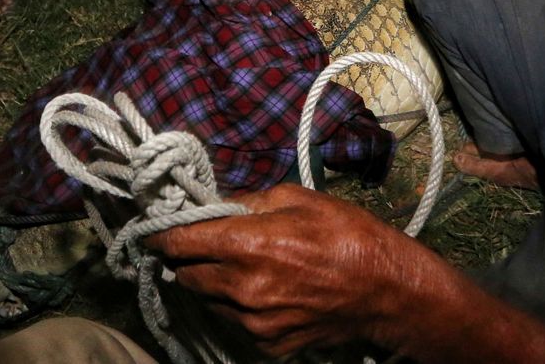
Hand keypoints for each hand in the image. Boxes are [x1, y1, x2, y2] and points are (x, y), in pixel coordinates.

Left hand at [148, 185, 419, 356]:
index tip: (157, 227)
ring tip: (241, 267)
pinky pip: (235, 323)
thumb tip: (216, 204)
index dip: (163, 232)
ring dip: (214, 283)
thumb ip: (249, 202)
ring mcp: (255, 321)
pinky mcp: (268, 344)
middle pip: (187, 274)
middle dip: (190, 258)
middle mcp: (244, 288)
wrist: (387, 290)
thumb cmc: (348, 235)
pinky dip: (239, 307)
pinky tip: (263, 291)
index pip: (180, 241)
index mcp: (249, 244)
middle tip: (205, 244)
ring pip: (209, 300)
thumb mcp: (299, 198)